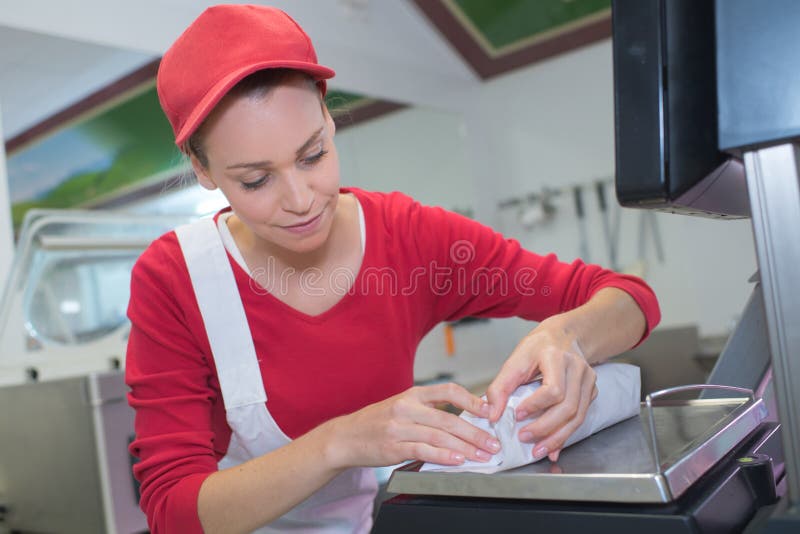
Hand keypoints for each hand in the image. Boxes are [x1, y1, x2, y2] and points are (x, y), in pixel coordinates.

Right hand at [322, 383, 501, 468]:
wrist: (346, 437)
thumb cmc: (377, 422)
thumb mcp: (402, 406)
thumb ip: (429, 409)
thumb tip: (463, 418)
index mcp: (412, 394)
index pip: (448, 391)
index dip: (472, 401)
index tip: (489, 411)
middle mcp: (407, 407)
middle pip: (449, 419)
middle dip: (475, 432)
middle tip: (492, 443)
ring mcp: (399, 427)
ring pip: (439, 436)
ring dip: (465, 448)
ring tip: (482, 455)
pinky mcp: (393, 447)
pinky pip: (423, 450)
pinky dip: (443, 456)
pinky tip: (457, 460)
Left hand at [485, 318, 597, 461]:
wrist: (563, 336)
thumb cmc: (538, 347)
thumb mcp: (515, 360)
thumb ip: (501, 387)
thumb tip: (493, 415)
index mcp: (556, 357)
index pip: (553, 389)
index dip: (536, 406)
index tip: (518, 415)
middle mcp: (576, 368)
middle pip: (568, 407)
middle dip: (545, 428)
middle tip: (524, 438)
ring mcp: (588, 380)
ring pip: (577, 416)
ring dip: (557, 437)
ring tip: (538, 450)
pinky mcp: (591, 391)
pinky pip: (581, 418)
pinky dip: (565, 435)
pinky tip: (552, 447)